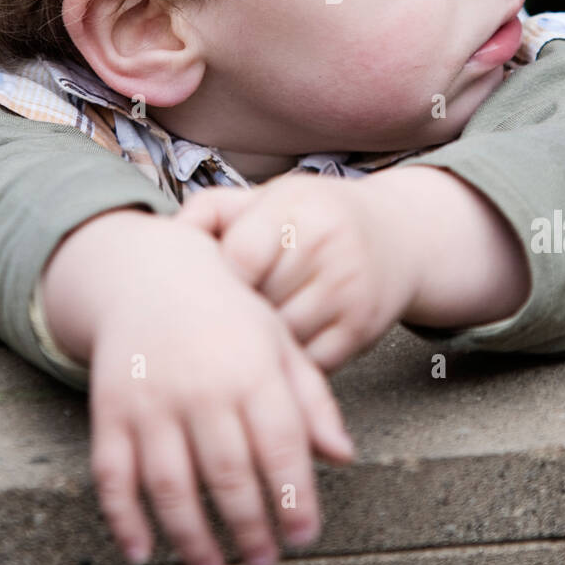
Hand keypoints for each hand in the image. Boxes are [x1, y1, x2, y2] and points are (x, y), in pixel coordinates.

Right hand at [40, 210, 355, 564]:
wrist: (151, 274)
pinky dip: (124, 520)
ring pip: (170, 484)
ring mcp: (151, 399)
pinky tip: (143, 553)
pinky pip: (112, 475)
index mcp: (252, 369)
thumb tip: (344, 458)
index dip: (296, 498)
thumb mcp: (279, 344)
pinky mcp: (110, 409)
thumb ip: (312, 401)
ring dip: (192, 538)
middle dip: (250, 528)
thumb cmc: (229, 316)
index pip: (282, 446)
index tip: (304, 537)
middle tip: (264, 563)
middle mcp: (201, 385)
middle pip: (228, 474)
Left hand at [176, 172, 420, 371]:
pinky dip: (286, 366)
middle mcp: (328, 248)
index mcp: (297, 210)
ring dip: (256, 347)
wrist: (399, 236)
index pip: (239, 258)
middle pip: (257, 304)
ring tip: (238, 340)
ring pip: (280, 341)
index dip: (216, 281)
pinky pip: (307, 365)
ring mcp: (348, 292)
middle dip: (231, 317)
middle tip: (211, 323)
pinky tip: (273, 353)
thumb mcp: (270, 198)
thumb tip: (164, 235)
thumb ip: (214, 209)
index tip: (204, 290)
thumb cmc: (314, 217)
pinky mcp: (362, 330)